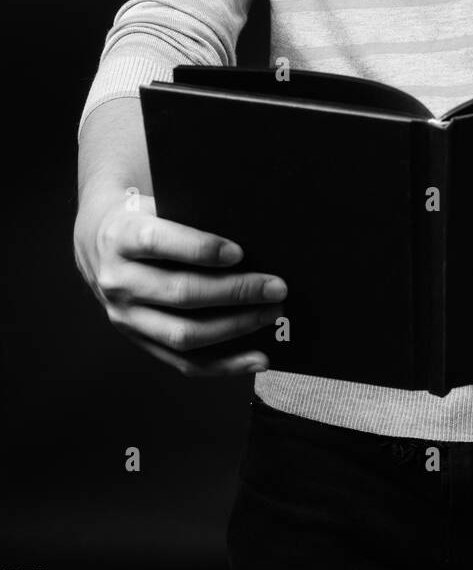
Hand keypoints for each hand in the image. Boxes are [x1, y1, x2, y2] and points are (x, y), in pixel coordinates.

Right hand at [74, 190, 286, 376]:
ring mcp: (126, 317)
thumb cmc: (146, 218)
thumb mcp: (157, 204)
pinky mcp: (139, 341)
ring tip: (271, 314)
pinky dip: (224, 365)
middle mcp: (118, 281)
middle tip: (275, 287)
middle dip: (234, 291)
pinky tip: (257, 358)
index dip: (199, 248)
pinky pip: (184, 362)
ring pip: (183, 333)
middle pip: (179, 292)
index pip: (157, 242)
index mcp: (121, 237)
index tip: (239, 252)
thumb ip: (190, 216)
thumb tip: (253, 235)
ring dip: (234, 328)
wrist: (100, 244)